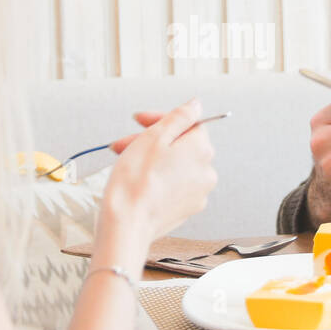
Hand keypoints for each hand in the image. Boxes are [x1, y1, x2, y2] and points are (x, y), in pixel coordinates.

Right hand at [97, 99, 218, 260]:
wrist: (127, 224)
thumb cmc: (136, 180)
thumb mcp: (154, 137)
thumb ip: (180, 117)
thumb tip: (196, 105)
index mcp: (202, 149)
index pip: (187, 122)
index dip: (160, 119)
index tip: (138, 121)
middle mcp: (207, 171)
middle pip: (180, 144)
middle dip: (151, 139)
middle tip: (122, 144)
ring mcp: (199, 192)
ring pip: (175, 164)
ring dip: (152, 158)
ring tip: (125, 162)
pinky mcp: (187, 208)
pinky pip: (174, 183)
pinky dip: (158, 178)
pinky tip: (138, 181)